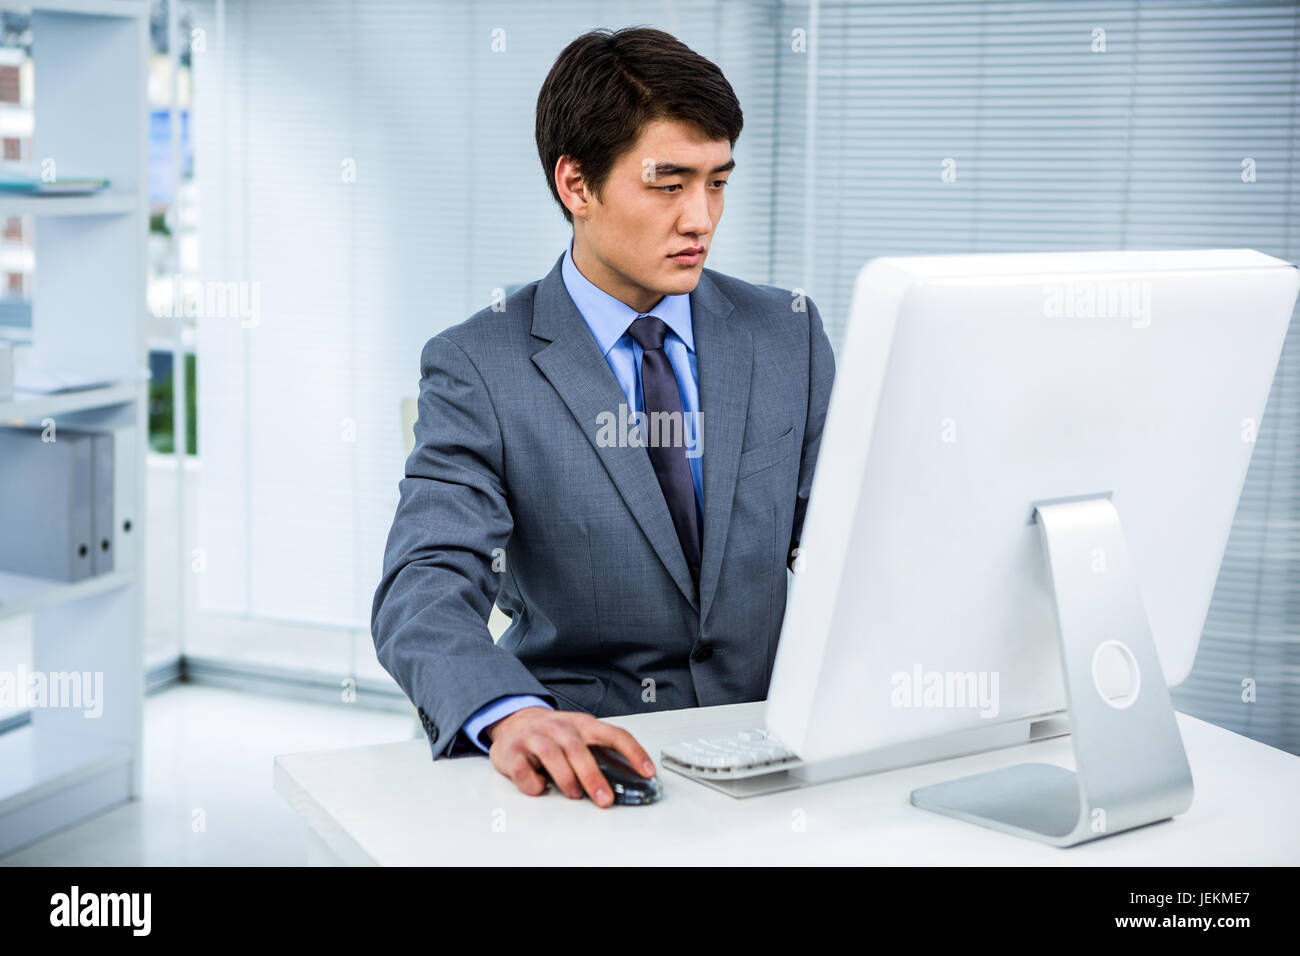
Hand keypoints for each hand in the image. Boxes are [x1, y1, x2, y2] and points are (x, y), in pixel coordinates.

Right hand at [485, 707, 655, 807]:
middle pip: (580, 750)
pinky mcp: (513, 752)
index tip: (648, 772)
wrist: (514, 722)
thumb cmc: (553, 734)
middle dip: (594, 777)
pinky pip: (523, 770)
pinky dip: (533, 783)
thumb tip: (626, 780)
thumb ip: (598, 751)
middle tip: (605, 799)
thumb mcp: (579, 735)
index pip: (614, 734)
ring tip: (575, 794)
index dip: (634, 752)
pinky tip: (540, 788)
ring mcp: (534, 738)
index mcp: (583, 724)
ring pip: (553, 756)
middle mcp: (559, 727)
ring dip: (566, 779)